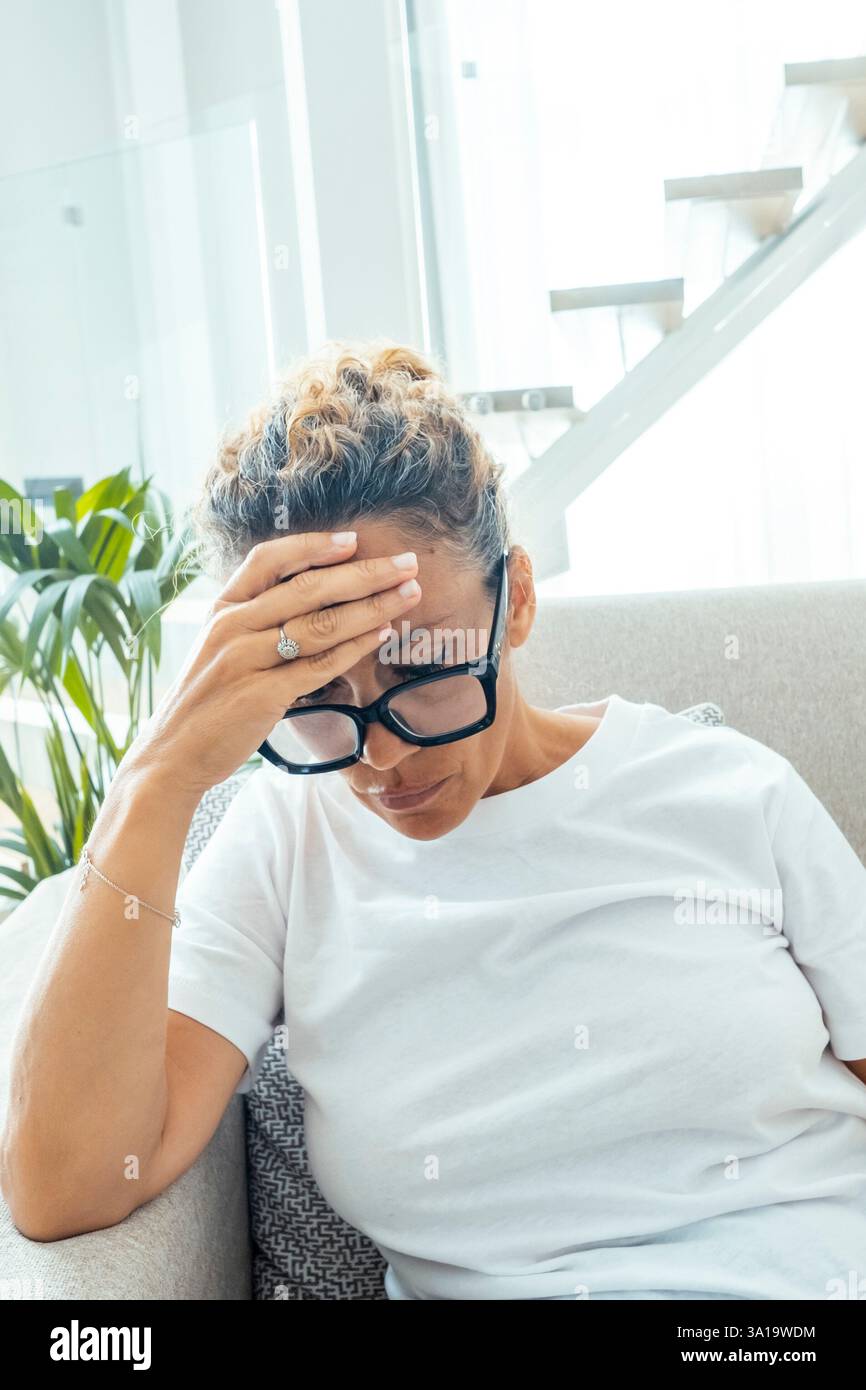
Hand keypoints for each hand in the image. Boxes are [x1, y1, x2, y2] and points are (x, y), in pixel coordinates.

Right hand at [124, 531, 421, 794]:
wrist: (172, 755)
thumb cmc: (206, 701)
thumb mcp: (220, 648)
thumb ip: (255, 621)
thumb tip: (311, 596)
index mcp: (221, 609)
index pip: (268, 559)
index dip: (313, 546)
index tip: (354, 539)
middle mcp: (231, 627)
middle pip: (307, 587)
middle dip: (364, 573)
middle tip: (406, 564)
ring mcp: (244, 660)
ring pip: (320, 624)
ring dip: (371, 607)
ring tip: (407, 595)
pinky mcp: (261, 696)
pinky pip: (318, 666)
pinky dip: (355, 648)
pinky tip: (382, 635)